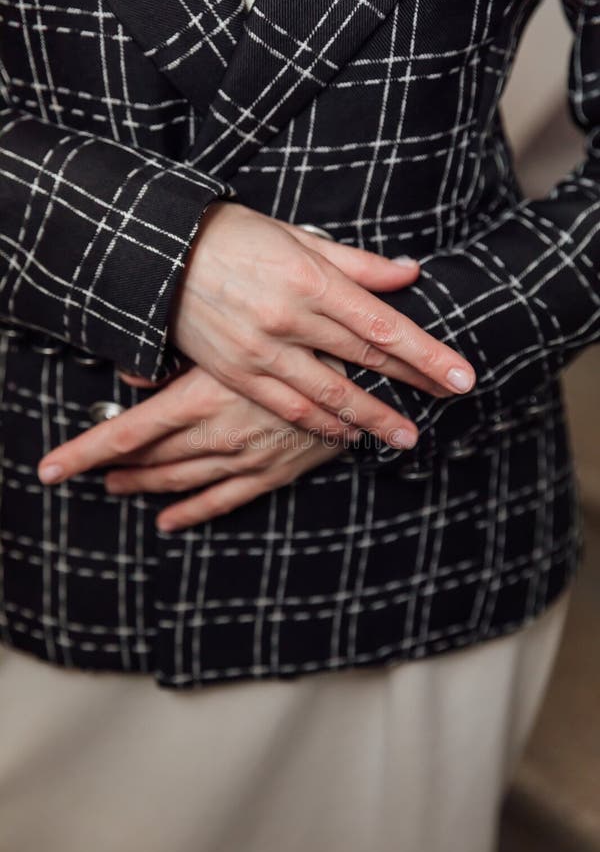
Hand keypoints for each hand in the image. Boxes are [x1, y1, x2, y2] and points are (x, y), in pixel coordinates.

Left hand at [37, 364, 353, 530]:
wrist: (368, 368)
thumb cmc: (299, 335)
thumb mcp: (237, 331)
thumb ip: (178, 353)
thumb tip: (129, 374)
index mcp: (202, 396)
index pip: (127, 432)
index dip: (84, 451)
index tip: (50, 470)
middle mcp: (217, 435)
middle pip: (150, 460)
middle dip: (114, 469)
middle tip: (90, 474)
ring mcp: (246, 459)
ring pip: (181, 481)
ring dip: (146, 487)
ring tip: (119, 489)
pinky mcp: (273, 472)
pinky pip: (224, 500)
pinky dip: (193, 512)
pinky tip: (169, 520)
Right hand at [168, 202, 475, 448]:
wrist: (160, 256)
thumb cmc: (234, 237)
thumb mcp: (297, 237)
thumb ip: (356, 263)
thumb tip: (409, 273)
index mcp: (311, 279)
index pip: (383, 325)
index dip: (426, 353)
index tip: (461, 376)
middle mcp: (290, 319)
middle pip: (365, 360)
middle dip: (412, 385)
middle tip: (447, 405)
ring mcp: (261, 351)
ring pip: (329, 396)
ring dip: (372, 419)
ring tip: (404, 438)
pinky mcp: (237, 374)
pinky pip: (287, 407)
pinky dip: (321, 424)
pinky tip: (346, 435)